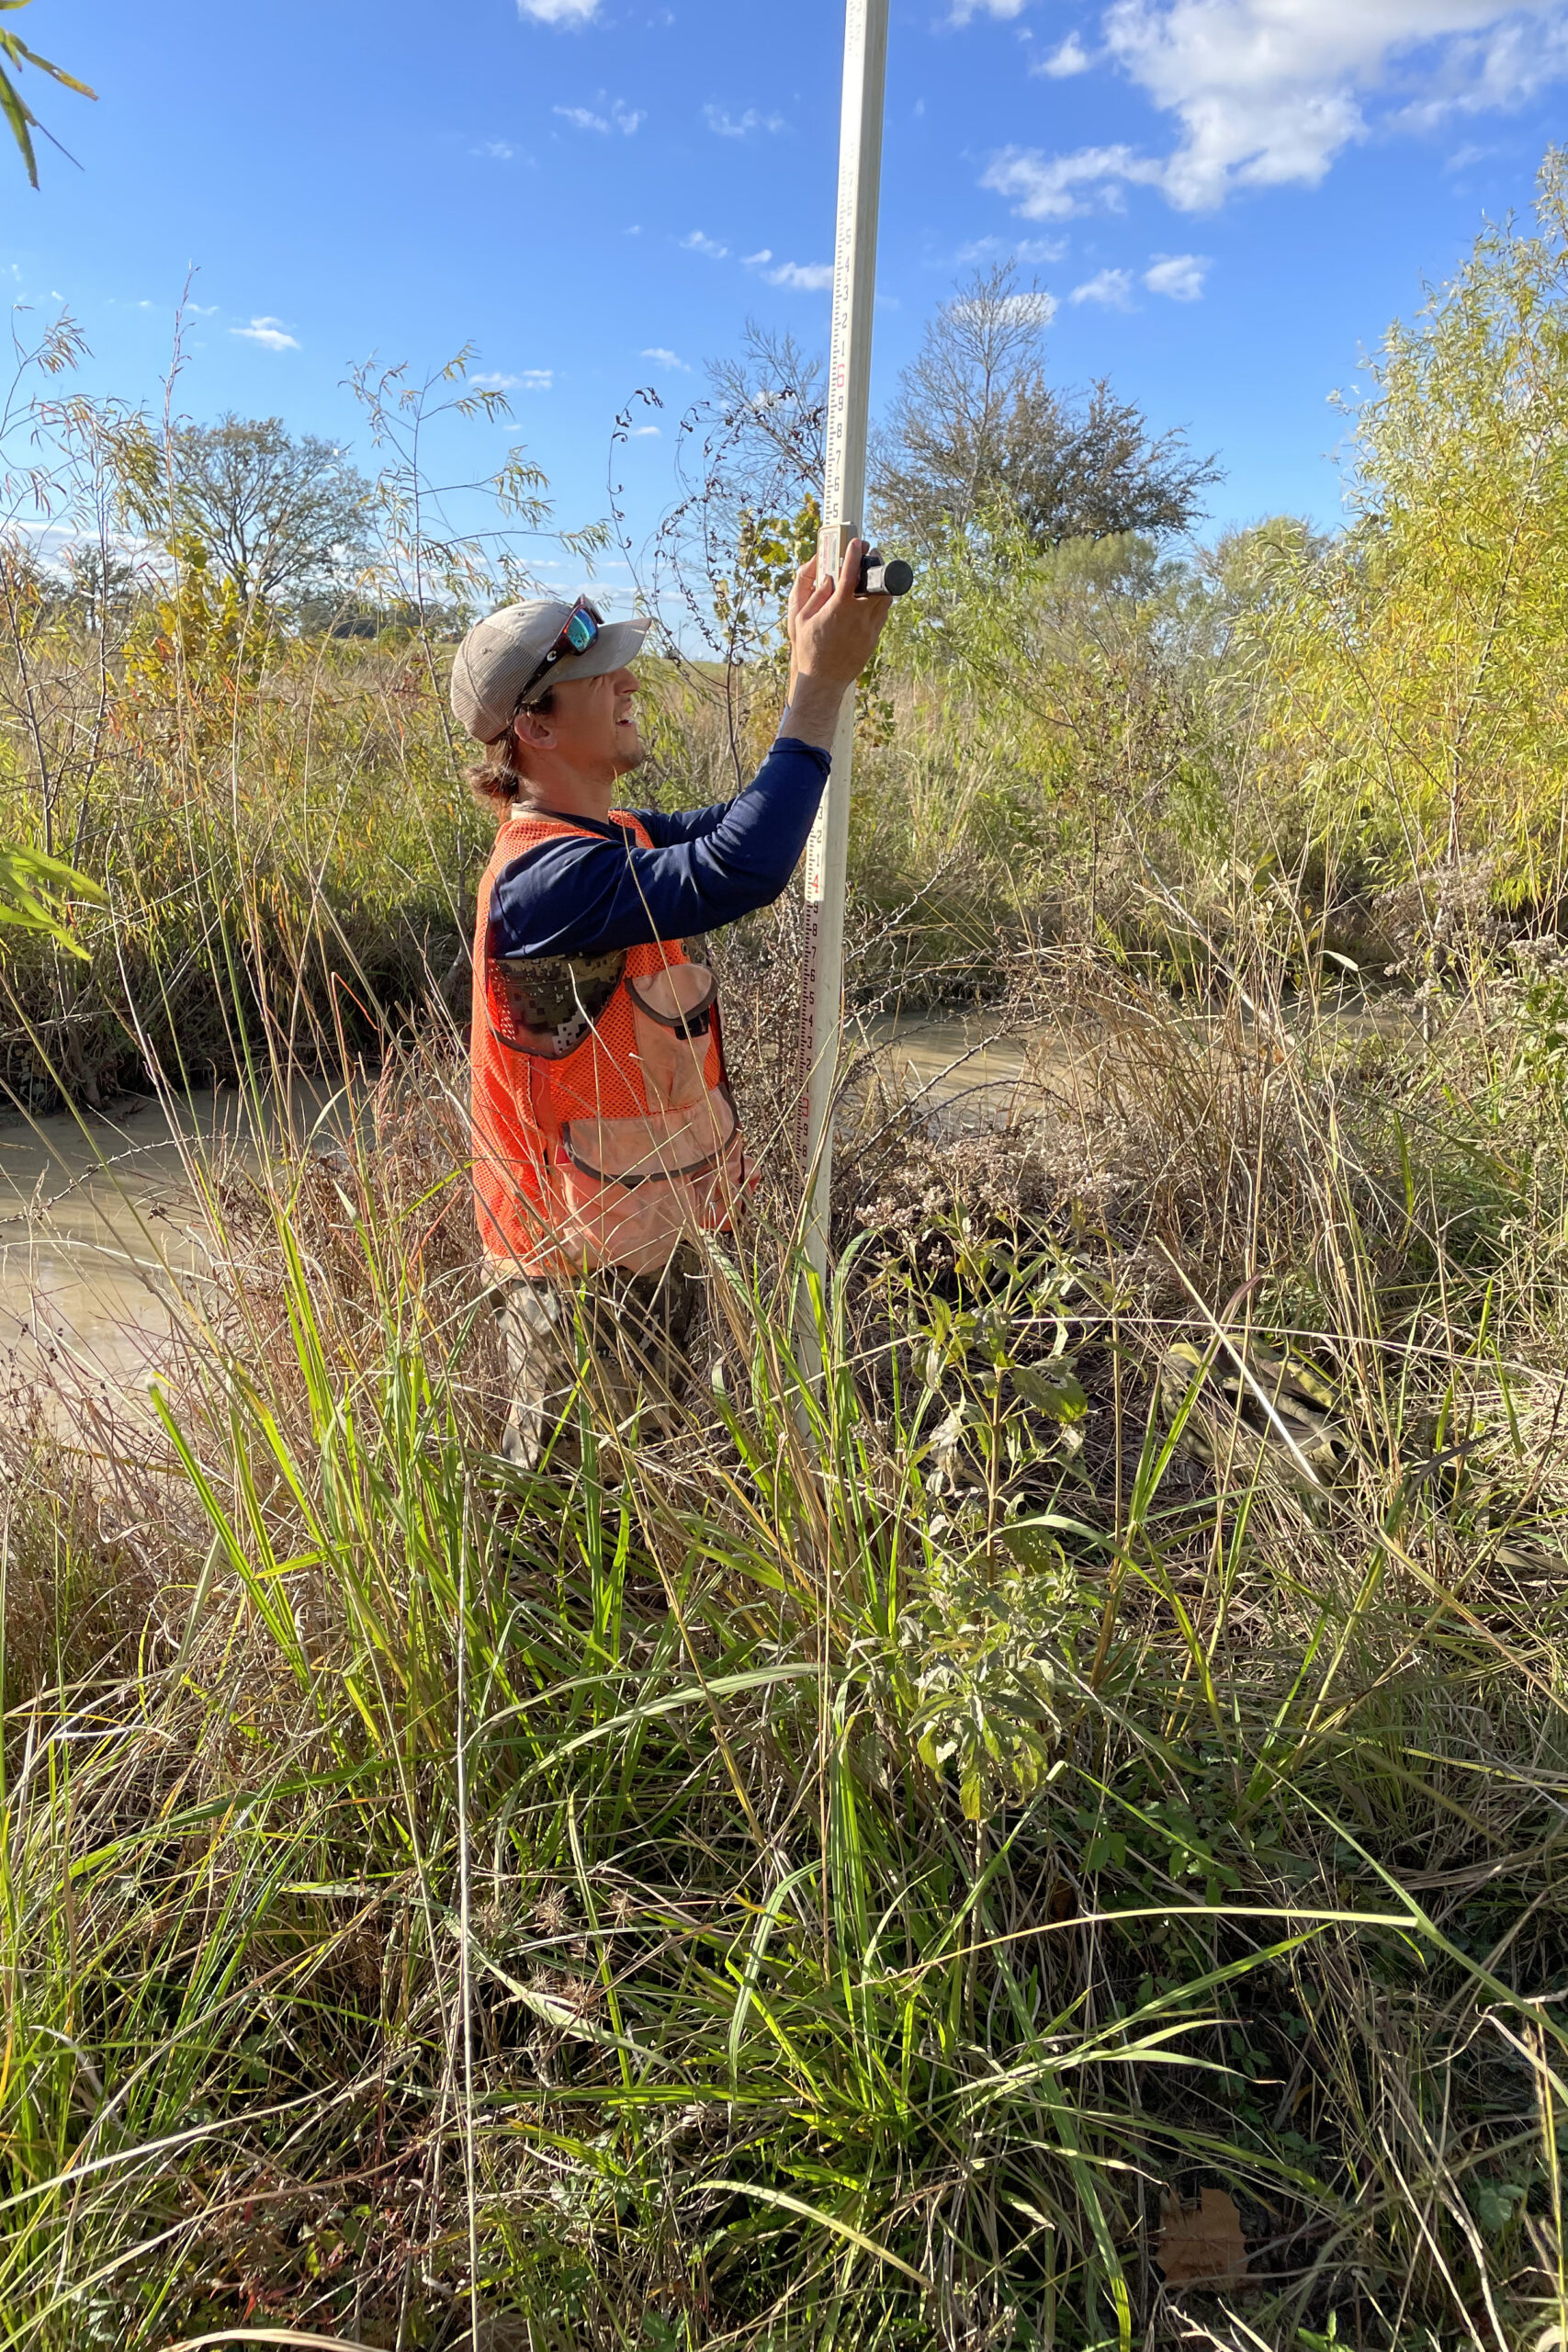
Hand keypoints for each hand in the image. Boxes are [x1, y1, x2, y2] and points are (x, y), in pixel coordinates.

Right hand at [787, 538, 892, 687]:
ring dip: (881, 583)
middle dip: (876, 564)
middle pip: (877, 582)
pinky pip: (882, 614)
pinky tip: (872, 598)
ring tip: (874, 574)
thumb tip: (828, 577)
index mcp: (839, 607)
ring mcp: (870, 628)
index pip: (852, 573)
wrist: (823, 680)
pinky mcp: (874, 638)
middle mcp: (859, 615)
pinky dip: (880, 602)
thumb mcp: (802, 619)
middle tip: (872, 553)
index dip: (855, 554)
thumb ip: (816, 594)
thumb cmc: (809, 649)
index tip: (858, 542)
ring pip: (885, 598)